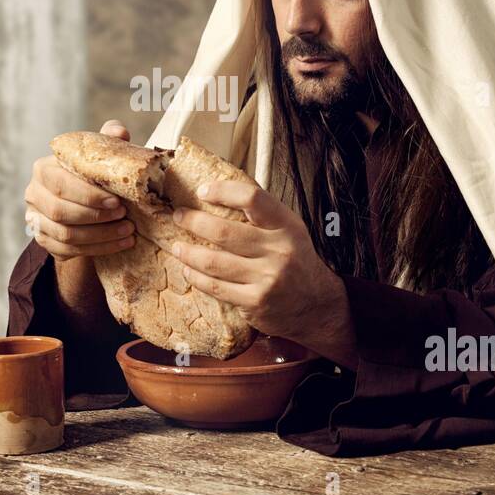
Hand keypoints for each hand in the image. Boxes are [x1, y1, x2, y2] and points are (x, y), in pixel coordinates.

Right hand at [24, 119, 136, 259]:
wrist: (83, 202)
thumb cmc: (91, 174)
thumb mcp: (97, 156)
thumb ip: (107, 140)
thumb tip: (119, 133)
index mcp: (43, 169)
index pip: (60, 184)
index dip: (88, 195)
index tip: (116, 201)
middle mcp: (34, 195)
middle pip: (60, 211)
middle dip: (96, 217)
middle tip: (125, 217)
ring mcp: (36, 221)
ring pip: (65, 235)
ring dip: (101, 236)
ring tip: (128, 231)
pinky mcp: (45, 242)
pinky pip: (69, 251)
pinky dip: (98, 249)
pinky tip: (121, 243)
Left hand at [167, 178, 347, 346]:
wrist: (317, 304)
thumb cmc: (296, 260)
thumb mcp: (289, 229)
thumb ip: (262, 213)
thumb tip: (221, 189)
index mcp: (287, 226)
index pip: (252, 198)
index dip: (222, 191)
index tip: (202, 190)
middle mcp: (278, 251)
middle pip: (224, 231)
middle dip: (193, 221)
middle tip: (178, 216)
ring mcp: (266, 279)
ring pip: (214, 262)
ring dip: (188, 252)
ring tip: (176, 246)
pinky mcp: (255, 302)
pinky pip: (216, 287)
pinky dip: (196, 277)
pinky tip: (188, 270)